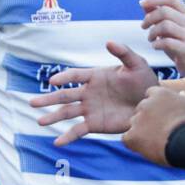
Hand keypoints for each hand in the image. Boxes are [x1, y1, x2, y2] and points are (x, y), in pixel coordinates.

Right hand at [29, 41, 156, 144]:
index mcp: (95, 77)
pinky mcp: (95, 124)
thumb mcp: (137, 64)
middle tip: (33, 103)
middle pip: (64, 96)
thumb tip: (108, 42)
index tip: (53, 81)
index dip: (64, 78)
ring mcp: (89, 109)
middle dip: (48, 99)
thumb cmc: (144, 81)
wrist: (152, 104)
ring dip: (53, 117)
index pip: (74, 76)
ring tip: (40, 121)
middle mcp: (88, 93)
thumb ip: (124, 53)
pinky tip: (57, 143)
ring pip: (66, 113)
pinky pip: (78, 130)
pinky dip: (68, 136)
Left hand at [121, 86, 184, 165]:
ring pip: (134, 124)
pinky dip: (135, 144)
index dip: (157, 104)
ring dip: (142, 131)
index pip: (151, 93)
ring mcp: (136, 120)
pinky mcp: (132, 136)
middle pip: (141, 109)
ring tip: (157, 140)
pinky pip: (128, 139)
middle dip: (148, 117)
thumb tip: (182, 93)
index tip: (164, 113)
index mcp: (159, 93)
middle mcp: (145, 104)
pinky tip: (148, 147)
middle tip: (161, 129)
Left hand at [140, 0, 184, 75]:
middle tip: (144, 27)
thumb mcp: (171, 27)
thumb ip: (159, 15)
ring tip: (150, 38)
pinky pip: (168, 42)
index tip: (141, 3)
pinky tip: (155, 46)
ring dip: (152, 32)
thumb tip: (144, 4)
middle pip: (165, 11)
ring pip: (166, 25)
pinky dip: (157, 44)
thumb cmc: (180, 43)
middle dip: (149, 18)